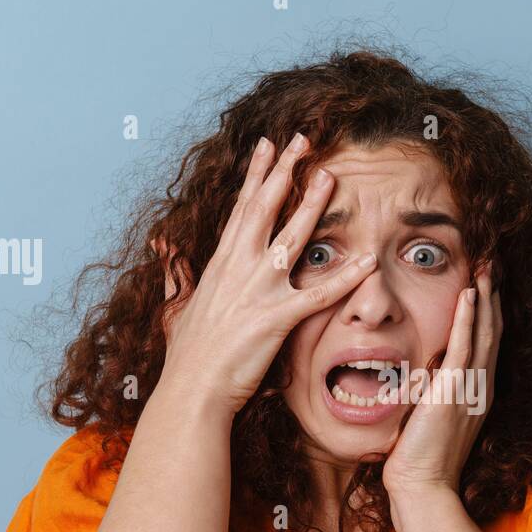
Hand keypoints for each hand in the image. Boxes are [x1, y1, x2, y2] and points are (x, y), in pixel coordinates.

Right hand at [150, 133, 378, 418]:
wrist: (192, 391)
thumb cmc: (188, 356)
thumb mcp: (176, 306)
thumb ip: (175, 272)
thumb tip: (164, 245)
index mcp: (218, 264)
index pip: (241, 208)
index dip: (257, 174)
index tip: (269, 145)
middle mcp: (237, 268)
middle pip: (264, 208)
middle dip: (284, 171)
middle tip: (303, 140)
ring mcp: (257, 291)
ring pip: (290, 238)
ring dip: (311, 206)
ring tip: (330, 177)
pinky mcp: (276, 318)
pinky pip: (318, 294)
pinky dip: (345, 277)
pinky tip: (368, 260)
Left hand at [381, 260, 502, 497]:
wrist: (422, 487)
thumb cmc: (419, 461)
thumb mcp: (431, 420)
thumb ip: (433, 395)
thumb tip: (421, 377)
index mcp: (477, 394)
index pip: (487, 343)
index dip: (490, 312)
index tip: (487, 284)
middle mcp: (481, 388)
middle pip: (493, 331)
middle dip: (494, 295)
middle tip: (493, 263)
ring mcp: (472, 389)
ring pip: (485, 333)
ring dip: (486, 297)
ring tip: (487, 267)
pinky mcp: (454, 392)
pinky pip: (466, 347)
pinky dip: (469, 319)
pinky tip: (471, 295)